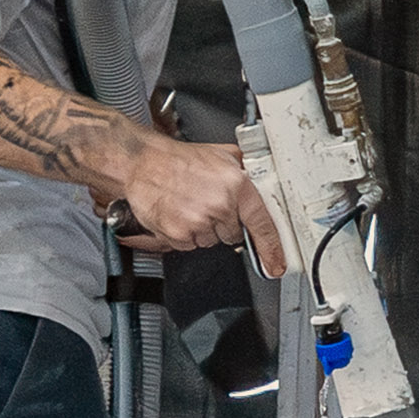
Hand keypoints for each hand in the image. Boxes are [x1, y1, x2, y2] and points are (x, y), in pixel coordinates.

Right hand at [115, 129, 288, 274]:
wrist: (142, 162)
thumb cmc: (177, 159)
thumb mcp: (221, 154)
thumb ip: (244, 169)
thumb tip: (262, 179)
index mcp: (235, 184)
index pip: (262, 222)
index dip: (271, 247)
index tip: (276, 264)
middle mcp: (219, 204)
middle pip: (234, 235)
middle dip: (224, 224)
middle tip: (208, 204)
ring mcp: (199, 221)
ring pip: (211, 241)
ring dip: (203, 230)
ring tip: (190, 206)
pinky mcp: (179, 234)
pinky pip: (190, 246)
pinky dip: (184, 235)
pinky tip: (178, 214)